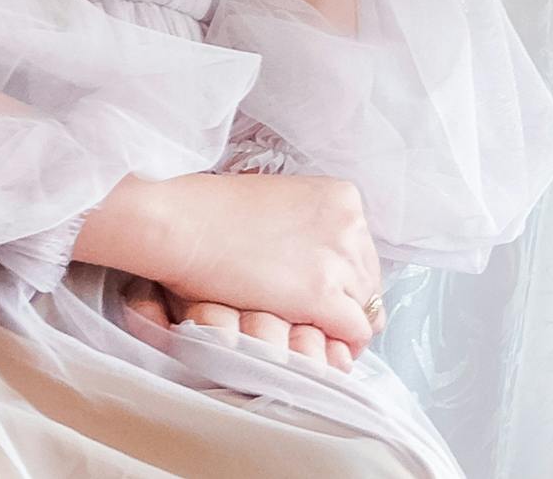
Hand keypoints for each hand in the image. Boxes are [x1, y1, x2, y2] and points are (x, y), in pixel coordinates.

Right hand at [76, 170, 382, 355]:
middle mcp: (350, 223)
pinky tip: (320, 353)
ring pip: (366, 307)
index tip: (330, 297)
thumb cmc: (214, 213)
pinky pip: (355, 331)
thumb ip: (308, 227)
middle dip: (349, 303)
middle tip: (322, 326)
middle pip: (369, 279)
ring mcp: (338, 258)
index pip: (364, 250)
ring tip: (315, 341)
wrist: (183, 225)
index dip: (346, 279)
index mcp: (341, 197)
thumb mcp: (280, 204)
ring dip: (343, 327)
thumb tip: (316, 259)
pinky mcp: (321, 294)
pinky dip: (342, 346)